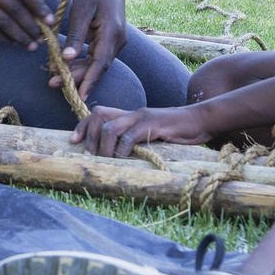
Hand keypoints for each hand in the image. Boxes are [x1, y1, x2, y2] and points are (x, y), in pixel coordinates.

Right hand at [0, 0, 53, 49]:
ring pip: (5, 23)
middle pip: (16, 10)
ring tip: (31, 45)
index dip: (39, 8)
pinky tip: (11, 42)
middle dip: (32, 27)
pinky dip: (3, 37)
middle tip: (43, 38)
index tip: (50, 20)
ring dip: (20, 36)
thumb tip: (34, 1)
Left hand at [52, 0, 126, 101]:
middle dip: (77, 77)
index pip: (100, 63)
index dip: (89, 80)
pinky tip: (65, 67)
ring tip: (55, 78)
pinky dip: (82, 62)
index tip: (79, 96)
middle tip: (53, 83)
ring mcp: (116, 40)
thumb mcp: (80, 10)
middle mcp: (118, 39)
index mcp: (113, 32)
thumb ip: (75, 36)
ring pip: (97, 62)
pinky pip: (96, 55)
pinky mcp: (110, 39)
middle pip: (98, 66)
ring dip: (78, 71)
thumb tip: (67, 59)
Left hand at [73, 103, 211, 156]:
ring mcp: (142, 118)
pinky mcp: (152, 125)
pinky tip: (122, 160)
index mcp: (130, 114)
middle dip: (89, 137)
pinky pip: (129, 137)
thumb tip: (119, 157)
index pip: (99, 112)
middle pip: (99, 116)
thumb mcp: (152, 134)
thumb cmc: (177, 131)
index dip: (83, 126)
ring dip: (103, 147)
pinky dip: (121, 150)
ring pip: (110, 127)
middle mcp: (133, 113)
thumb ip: (136, 140)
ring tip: (104, 161)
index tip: (74, 141)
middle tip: (89, 156)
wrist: (201, 121)